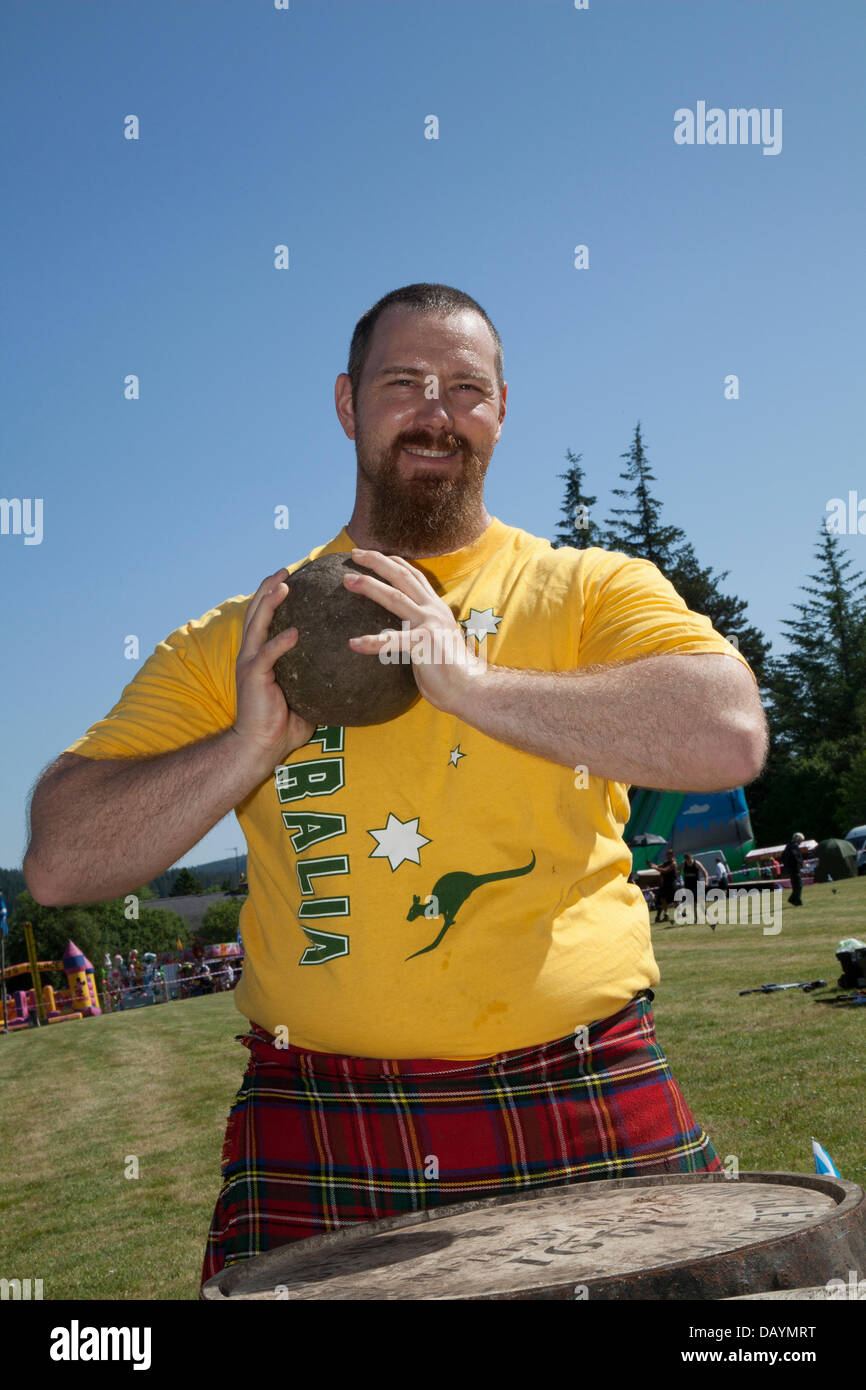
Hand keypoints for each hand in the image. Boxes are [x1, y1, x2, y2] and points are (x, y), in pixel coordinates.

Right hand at [232, 568, 315, 773]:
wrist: (260, 746)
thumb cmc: (283, 724)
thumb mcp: (305, 692)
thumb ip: (318, 675)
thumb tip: (350, 667)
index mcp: (261, 654)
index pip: (266, 617)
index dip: (274, 595)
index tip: (291, 576)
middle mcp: (251, 653)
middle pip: (256, 611)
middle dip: (269, 587)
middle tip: (286, 569)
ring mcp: (249, 664)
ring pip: (257, 625)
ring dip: (269, 603)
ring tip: (283, 586)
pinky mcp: (253, 678)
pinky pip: (267, 656)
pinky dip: (279, 642)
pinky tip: (294, 633)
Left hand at [343, 548, 488, 713]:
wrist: (471, 689)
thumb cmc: (452, 672)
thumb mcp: (436, 642)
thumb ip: (422, 631)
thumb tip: (404, 633)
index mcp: (437, 610)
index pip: (415, 577)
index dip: (395, 562)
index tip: (376, 554)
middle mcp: (434, 611)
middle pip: (403, 576)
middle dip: (377, 561)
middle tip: (354, 553)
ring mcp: (429, 625)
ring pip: (395, 597)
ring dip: (369, 585)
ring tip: (347, 580)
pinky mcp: (424, 644)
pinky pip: (392, 641)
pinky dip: (371, 642)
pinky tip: (353, 644)